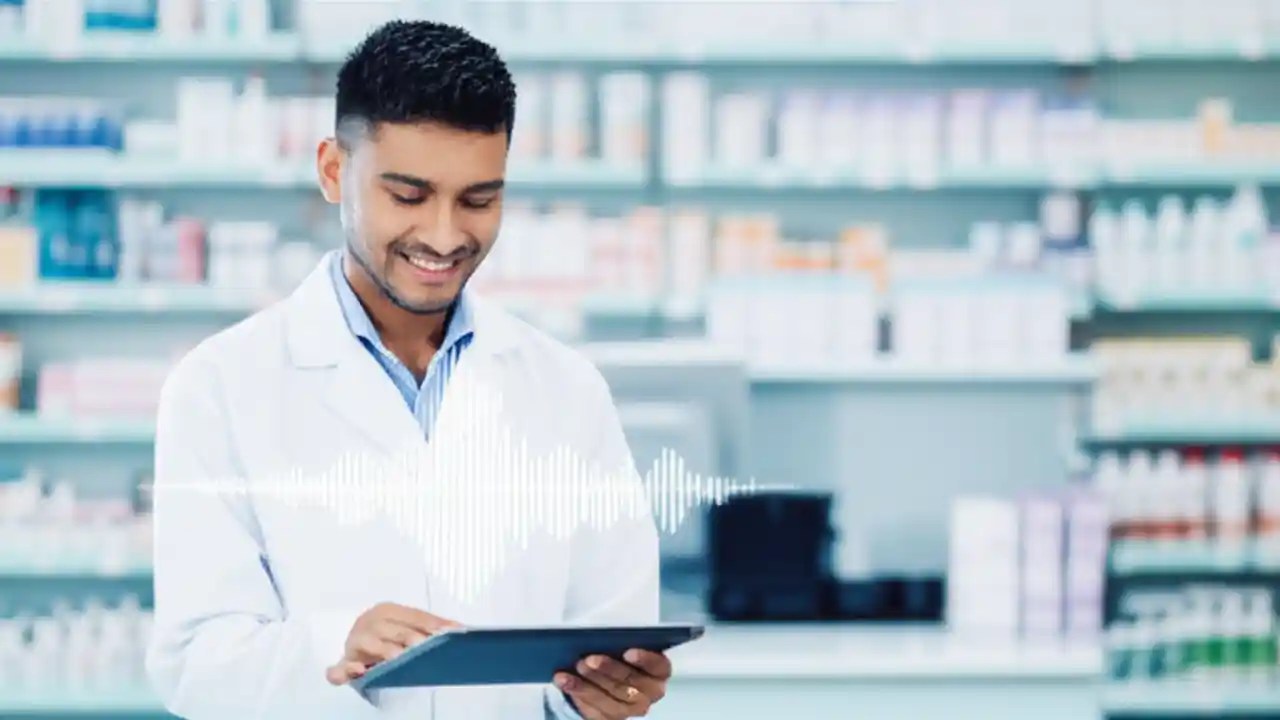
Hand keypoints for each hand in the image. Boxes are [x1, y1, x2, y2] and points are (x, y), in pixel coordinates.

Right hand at [325, 602, 459, 685]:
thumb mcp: (406, 626)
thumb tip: (459, 628)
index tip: (453, 631)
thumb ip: (429, 627)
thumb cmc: (387, 633)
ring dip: (383, 649)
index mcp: (387, 610)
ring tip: (398, 657)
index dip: (433, 623)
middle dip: (408, 636)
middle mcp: (369, 623)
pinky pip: (339, 669)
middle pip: (390, 628)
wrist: (356, 642)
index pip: (413, 616)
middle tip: (424, 645)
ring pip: (368, 643)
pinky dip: (345, 671)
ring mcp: (354, 643)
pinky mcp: (344, 664)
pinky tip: (358, 671)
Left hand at [553, 649, 670, 718]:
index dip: (645, 659)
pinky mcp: (611, 718)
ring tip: (575, 667)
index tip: (628, 651)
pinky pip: (594, 709)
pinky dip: (577, 691)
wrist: (604, 677)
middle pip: (631, 683)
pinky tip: (564, 680)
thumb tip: (601, 631)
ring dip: (589, 683)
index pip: (658, 665)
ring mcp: (631, 709)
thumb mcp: (622, 643)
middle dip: (608, 670)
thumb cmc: (618, 654)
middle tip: (589, 659)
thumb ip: (620, 640)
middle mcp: (649, 693)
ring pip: (610, 698)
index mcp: (659, 671)